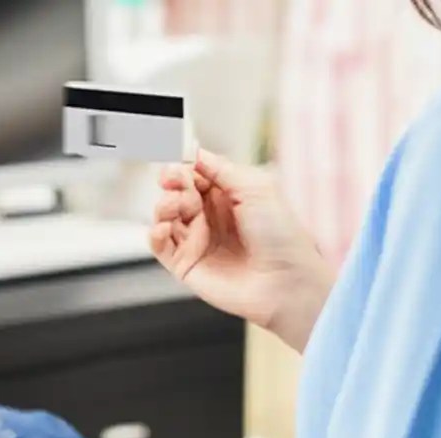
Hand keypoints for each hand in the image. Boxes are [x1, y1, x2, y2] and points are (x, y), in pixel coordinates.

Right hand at [151, 149, 334, 351]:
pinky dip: (155, 233)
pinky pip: (160, 246)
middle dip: (172, 182)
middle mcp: (210, 217)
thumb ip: (222, 168)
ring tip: (177, 205)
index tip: (177, 160)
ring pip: (164, 216)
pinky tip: (163, 227)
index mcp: (229, 196)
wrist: (285, 282)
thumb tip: (195, 152)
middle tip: (174, 180)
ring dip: (164, 205)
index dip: (184, 166)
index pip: (196, 174)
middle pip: (177, 191)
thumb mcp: (256, 187)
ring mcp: (196, 241)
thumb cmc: (280, 235)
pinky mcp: (185, 265)